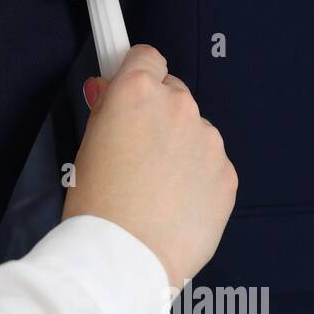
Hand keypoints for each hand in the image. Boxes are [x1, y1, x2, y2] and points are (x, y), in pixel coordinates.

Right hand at [62, 44, 236, 287]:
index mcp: (138, 92)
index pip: (146, 56)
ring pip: (195, 131)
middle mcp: (179, 106)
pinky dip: (198, 179)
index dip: (136, 75)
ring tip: (155, 188)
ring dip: (180, 148)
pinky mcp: (227, 175)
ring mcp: (209, 141)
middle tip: (136, 151)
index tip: (130, 90)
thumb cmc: (97, 205)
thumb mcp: (86, 146)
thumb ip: (106, 111)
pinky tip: (174, 205)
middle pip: (173, 93)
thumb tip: (110, 91)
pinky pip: (212, 165)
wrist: (126, 257)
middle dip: (158, 114)